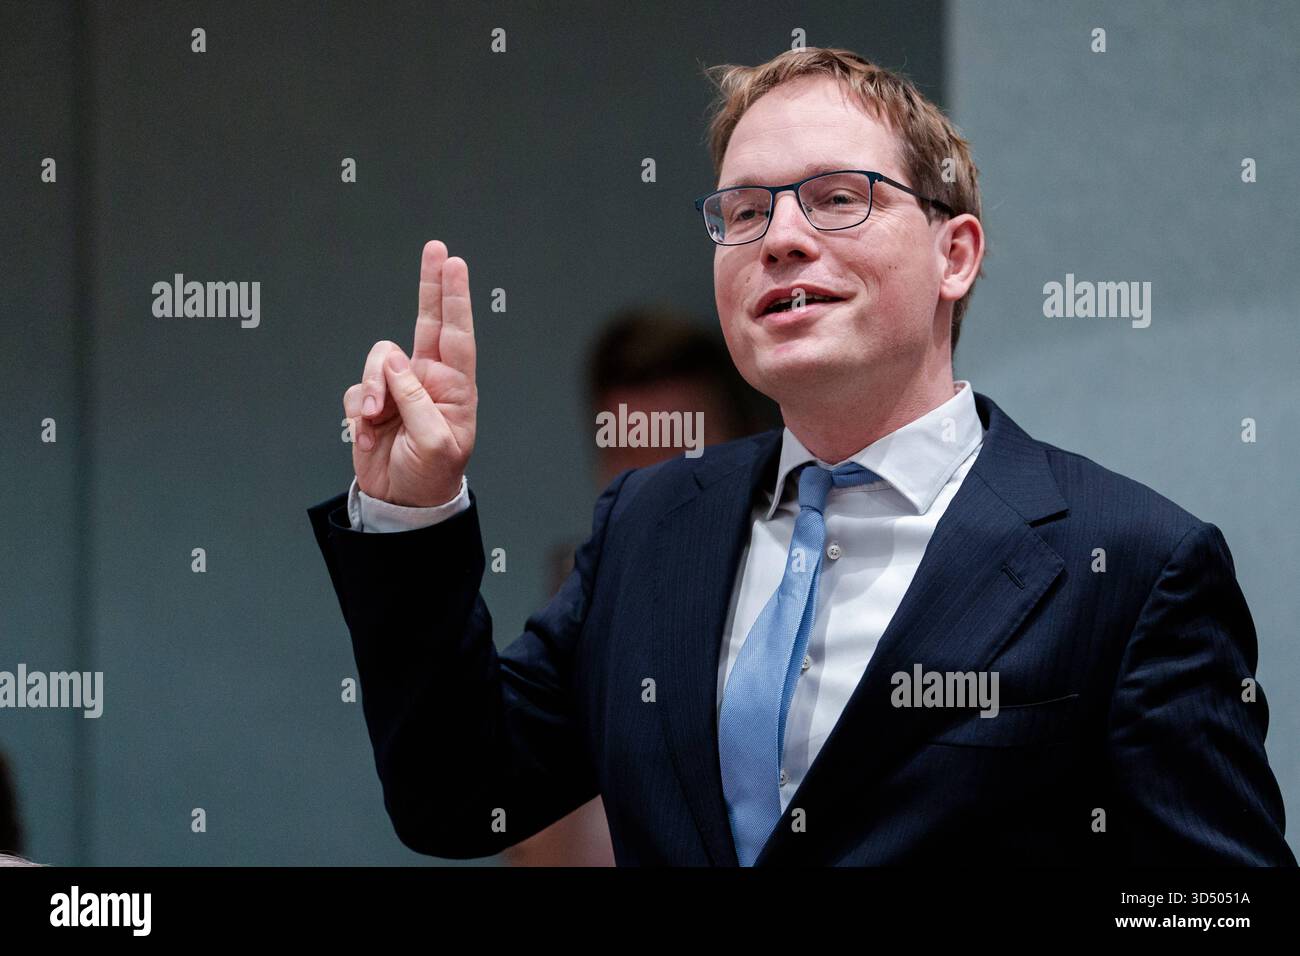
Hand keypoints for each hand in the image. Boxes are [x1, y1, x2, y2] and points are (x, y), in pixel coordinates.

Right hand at [344, 240, 476, 506]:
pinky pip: (358, 390)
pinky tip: (369, 433)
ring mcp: (398, 388)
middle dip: (430, 286)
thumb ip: (416, 399)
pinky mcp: (371, 402)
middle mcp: (427, 379)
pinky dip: (359, 411)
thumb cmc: (432, 475)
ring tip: (378, 418)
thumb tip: (392, 361)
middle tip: (435, 249)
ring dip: (373, 386)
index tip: (454, 264)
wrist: (403, 502)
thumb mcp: (435, 443)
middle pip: (427, 322)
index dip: (454, 298)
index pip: (456, 334)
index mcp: (454, 387)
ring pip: (378, 359)